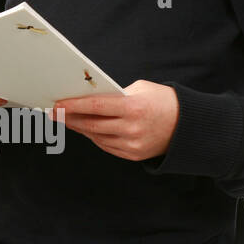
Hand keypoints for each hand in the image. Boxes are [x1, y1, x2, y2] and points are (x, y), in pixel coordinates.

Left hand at [52, 80, 179, 160]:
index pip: (95, 106)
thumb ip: (115, 94)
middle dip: (70, 118)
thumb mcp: (140, 89)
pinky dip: (94, 136)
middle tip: (54, 113)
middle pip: (91, 124)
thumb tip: (88, 97)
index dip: (73, 105)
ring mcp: (133, 144)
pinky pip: (106, 145)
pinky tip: (85, 129)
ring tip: (67, 119)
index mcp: (133, 108)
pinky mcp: (134, 154)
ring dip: (79, 128)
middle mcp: (132, 128)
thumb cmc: (163, 101)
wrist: (189, 125)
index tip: (58, 104)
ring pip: (96, 136)